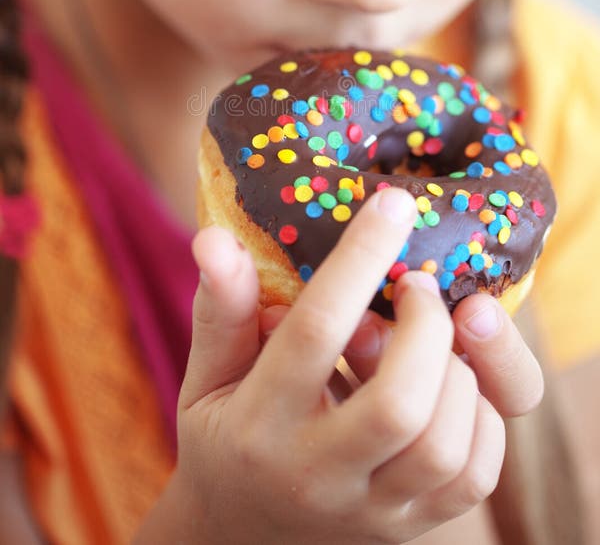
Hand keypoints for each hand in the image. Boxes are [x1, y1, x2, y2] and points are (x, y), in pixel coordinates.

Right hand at [154, 188, 541, 544]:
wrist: (244, 537)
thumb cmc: (226, 435)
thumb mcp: (208, 375)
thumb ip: (220, 310)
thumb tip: (214, 239)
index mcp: (260, 424)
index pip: (315, 332)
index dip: (360, 259)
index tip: (393, 203)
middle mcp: (318, 474)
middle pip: (398, 403)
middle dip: (426, 327)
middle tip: (420, 286)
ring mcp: (372, 510)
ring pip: (444, 444)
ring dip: (456, 371)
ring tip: (433, 338)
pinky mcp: (412, 526)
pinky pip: (473, 476)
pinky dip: (479, 415)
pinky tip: (450, 383)